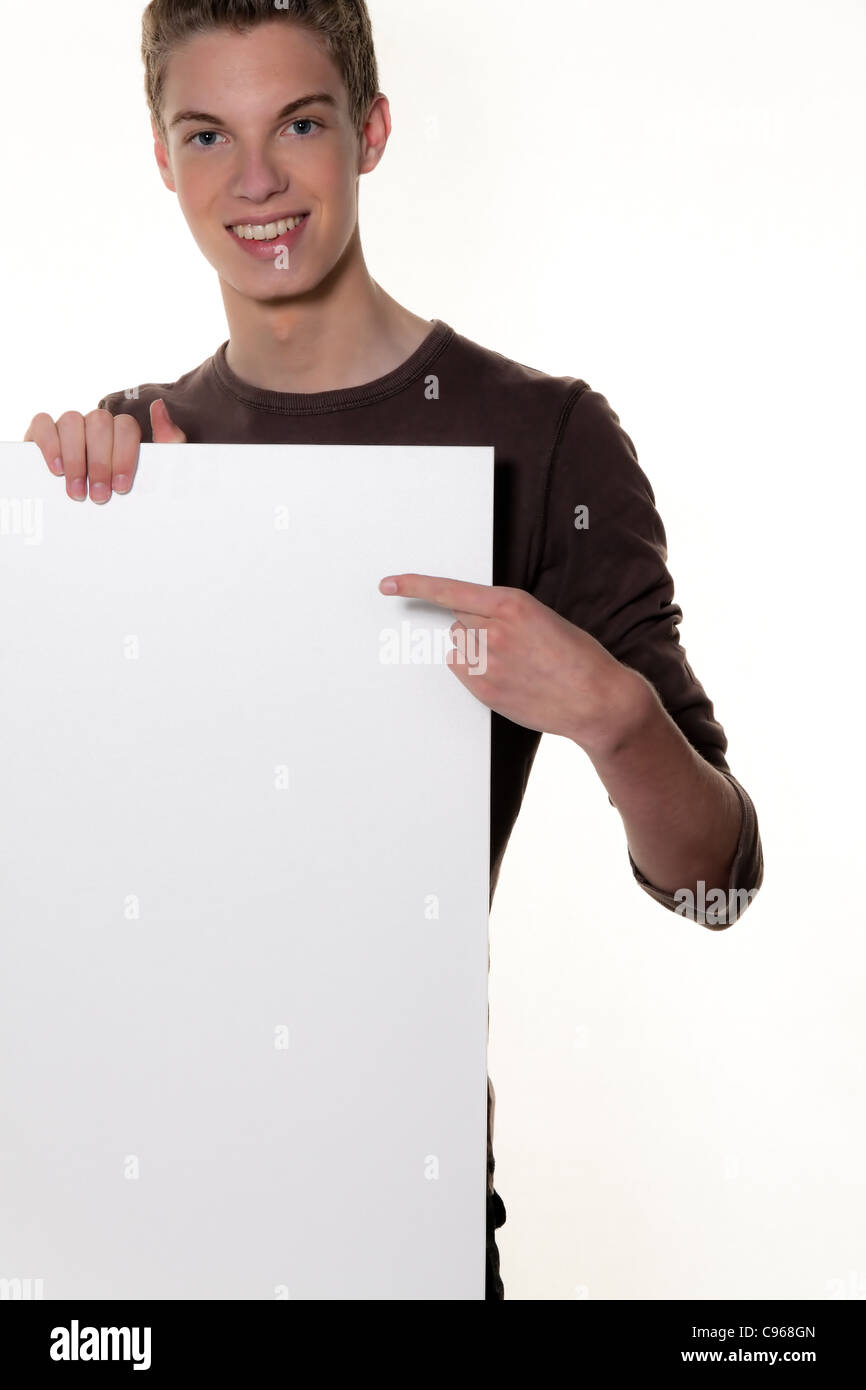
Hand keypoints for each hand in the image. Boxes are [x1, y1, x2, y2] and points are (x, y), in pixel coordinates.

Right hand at [24, 397, 186, 503]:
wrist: (90, 514)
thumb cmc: (122, 489)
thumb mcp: (153, 472)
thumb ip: (168, 441)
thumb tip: (159, 406)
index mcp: (122, 430)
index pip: (126, 426)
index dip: (124, 455)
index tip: (122, 487)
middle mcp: (96, 423)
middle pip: (100, 423)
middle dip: (100, 463)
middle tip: (100, 496)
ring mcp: (70, 425)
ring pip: (72, 420)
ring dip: (76, 458)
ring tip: (78, 491)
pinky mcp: (43, 431)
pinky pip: (43, 423)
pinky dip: (50, 443)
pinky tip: (56, 470)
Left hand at [378, 573, 649, 752]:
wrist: (596, 699)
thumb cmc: (577, 659)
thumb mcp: (544, 619)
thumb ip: (505, 615)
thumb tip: (474, 622)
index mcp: (512, 605)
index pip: (451, 591)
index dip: (415, 586)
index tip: (389, 584)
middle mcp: (493, 630)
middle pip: (459, 620)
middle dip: (476, 626)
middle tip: (510, 643)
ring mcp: (486, 662)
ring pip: (460, 647)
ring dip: (476, 651)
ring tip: (515, 664)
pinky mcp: (483, 688)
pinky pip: (463, 671)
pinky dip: (476, 672)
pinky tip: (508, 678)